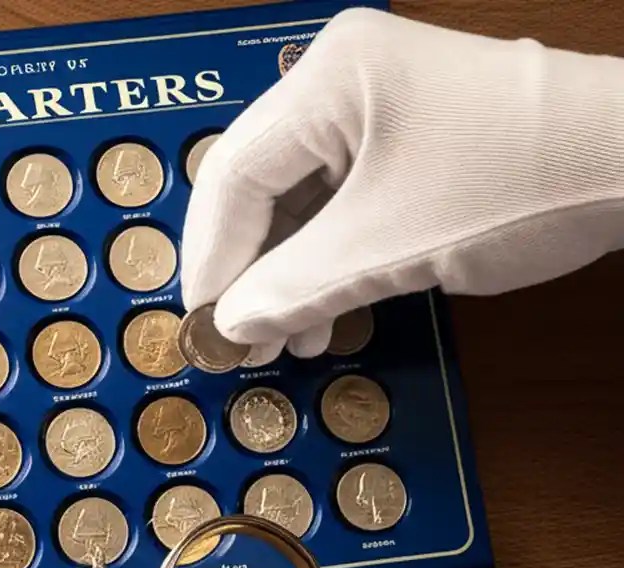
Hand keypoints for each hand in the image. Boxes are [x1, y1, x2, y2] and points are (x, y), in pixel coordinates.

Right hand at [182, 7, 623, 359]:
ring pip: (299, 194)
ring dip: (287, 268)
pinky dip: (328, 253)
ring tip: (286, 337)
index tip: (203, 323)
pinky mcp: (410, 131)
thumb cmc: (520, 184)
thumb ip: (293, 288)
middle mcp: (342, 75)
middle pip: (260, 181)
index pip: (234, 171)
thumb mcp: (389, 248)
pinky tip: (326, 308)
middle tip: (238, 337)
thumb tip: (231, 326)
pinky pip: (342, 195)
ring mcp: (378, 99)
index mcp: (328, 76)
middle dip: (247, 266)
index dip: (210, 256)